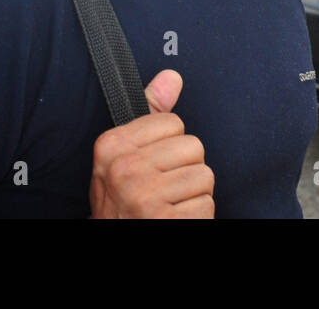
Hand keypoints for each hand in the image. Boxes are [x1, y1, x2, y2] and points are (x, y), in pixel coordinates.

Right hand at [89, 69, 213, 218]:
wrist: (117, 241)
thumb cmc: (123, 204)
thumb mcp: (125, 158)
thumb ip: (150, 115)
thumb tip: (171, 77)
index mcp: (111, 147)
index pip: (173, 122)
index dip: (169, 147)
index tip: (151, 167)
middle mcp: (124, 170)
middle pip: (193, 147)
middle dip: (185, 170)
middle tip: (163, 190)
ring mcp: (145, 197)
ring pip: (204, 176)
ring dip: (193, 195)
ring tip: (169, 206)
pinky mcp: (166, 221)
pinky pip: (207, 205)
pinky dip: (197, 217)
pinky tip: (175, 221)